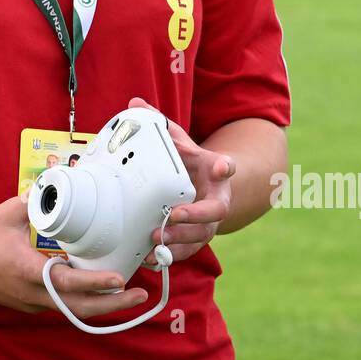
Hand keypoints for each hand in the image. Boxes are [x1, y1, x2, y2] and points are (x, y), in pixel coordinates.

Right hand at [0, 194, 149, 317]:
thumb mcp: (8, 213)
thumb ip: (37, 201)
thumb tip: (60, 187)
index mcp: (27, 272)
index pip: (68, 282)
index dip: (96, 282)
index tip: (119, 279)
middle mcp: (31, 294)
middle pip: (79, 308)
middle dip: (113, 304)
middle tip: (141, 293)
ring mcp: (30, 303)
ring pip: (72, 310)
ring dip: (101, 304)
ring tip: (127, 294)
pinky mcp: (28, 303)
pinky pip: (62, 306)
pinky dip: (83, 301)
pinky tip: (98, 291)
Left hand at [126, 97, 233, 264]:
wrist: (197, 187)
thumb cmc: (186, 163)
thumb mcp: (175, 142)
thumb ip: (159, 124)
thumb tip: (134, 103)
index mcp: (214, 170)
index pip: (226, 166)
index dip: (225, 167)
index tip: (222, 167)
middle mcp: (217, 198)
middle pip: (216, 210)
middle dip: (196, 216)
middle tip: (173, 215)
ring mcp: (209, 222)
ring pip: (201, 236)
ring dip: (180, 239)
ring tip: (157, 238)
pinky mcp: (196, 239)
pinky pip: (187, 251)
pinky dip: (170, 255)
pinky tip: (150, 256)